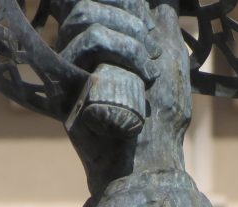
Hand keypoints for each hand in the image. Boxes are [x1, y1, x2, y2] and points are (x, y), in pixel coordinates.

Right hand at [54, 0, 191, 195]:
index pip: (92, 3)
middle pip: (83, 5)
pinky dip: (124, 51)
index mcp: (98, 45)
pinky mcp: (64, 84)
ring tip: (152, 69)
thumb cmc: (164, 119)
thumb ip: (165, 30)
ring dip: (130, 37)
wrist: (153, 159)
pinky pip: (87, 44)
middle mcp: (76, 53)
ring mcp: (67, 68)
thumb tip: (162, 3)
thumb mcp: (172, 65)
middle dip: (128, 16)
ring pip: (85, 19)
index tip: (151, 30)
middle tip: (154, 49)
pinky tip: (146, 77)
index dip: (122, 4)